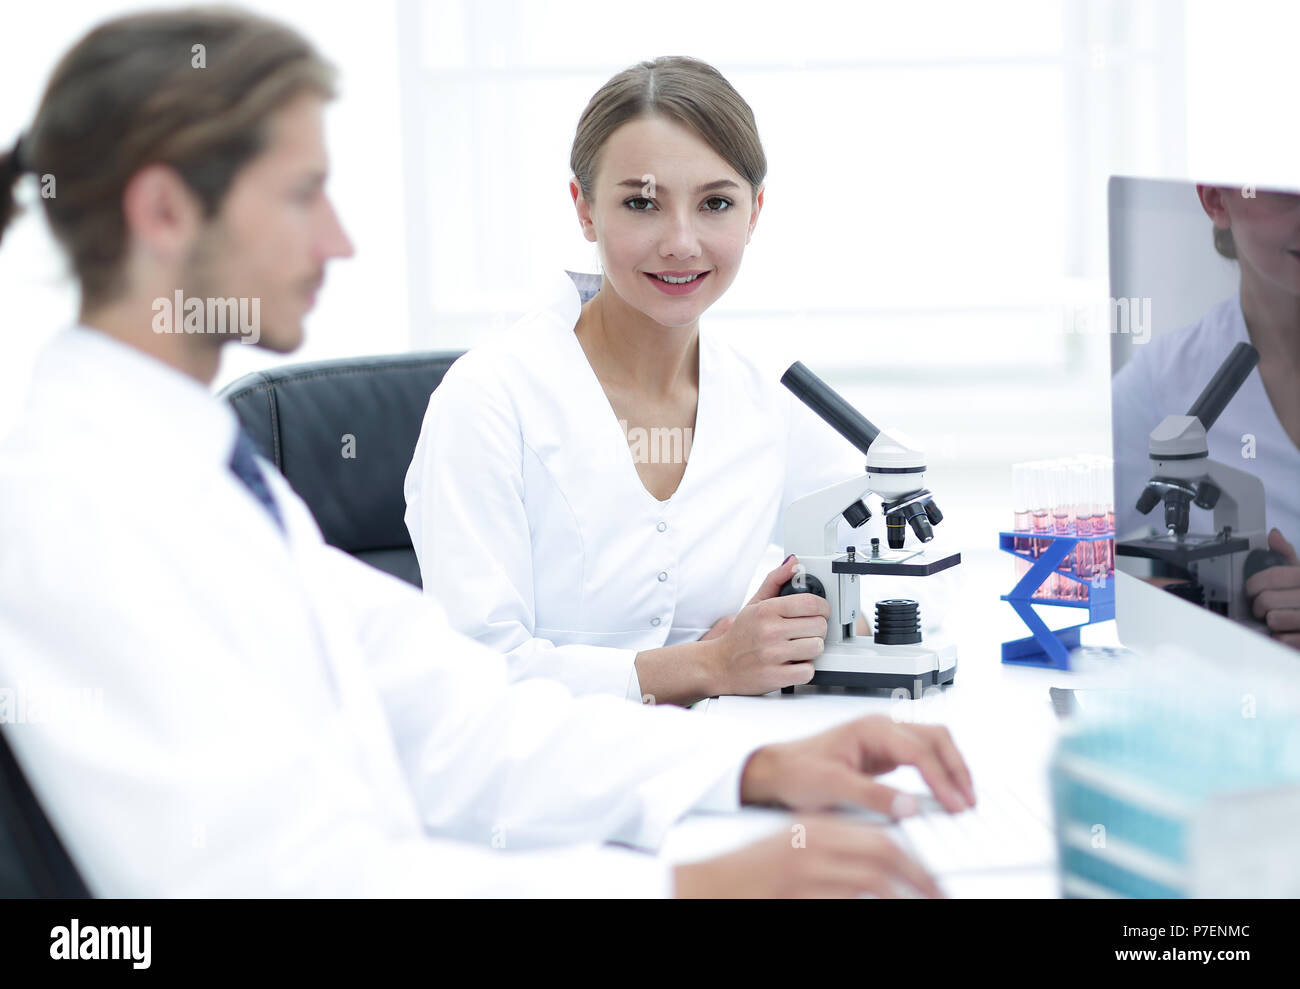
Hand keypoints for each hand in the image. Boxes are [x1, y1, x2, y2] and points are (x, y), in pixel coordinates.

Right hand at [673, 816, 941, 897]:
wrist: (711, 886)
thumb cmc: (753, 872)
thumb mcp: (795, 846)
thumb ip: (835, 847)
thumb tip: (881, 857)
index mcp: (815, 828)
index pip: (877, 835)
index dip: (911, 857)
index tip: (931, 875)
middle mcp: (812, 845)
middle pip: (881, 853)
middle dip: (918, 876)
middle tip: (939, 892)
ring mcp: (805, 873)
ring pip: (870, 881)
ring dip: (902, 894)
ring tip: (924, 901)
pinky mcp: (798, 895)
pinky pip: (847, 902)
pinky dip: (872, 906)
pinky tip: (887, 908)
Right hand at [704, 555, 829, 694]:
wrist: (718, 665)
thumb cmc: (740, 636)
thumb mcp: (754, 604)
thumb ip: (775, 581)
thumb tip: (794, 563)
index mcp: (766, 610)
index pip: (811, 603)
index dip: (823, 607)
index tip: (821, 612)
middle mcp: (769, 631)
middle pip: (819, 626)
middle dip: (816, 629)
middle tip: (804, 632)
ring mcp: (772, 655)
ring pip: (817, 648)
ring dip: (811, 649)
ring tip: (797, 648)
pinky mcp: (775, 677)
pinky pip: (808, 671)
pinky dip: (804, 669)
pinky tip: (792, 663)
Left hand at [739, 714, 975, 814]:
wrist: (777, 770)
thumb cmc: (796, 770)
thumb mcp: (832, 786)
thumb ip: (872, 795)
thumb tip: (909, 806)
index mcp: (871, 728)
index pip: (919, 751)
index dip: (941, 779)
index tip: (955, 804)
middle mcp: (882, 727)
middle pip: (936, 738)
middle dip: (957, 769)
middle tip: (968, 801)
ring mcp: (885, 738)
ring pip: (933, 743)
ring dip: (952, 767)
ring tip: (963, 797)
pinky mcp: (884, 753)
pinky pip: (922, 756)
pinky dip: (939, 772)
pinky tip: (944, 791)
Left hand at [1246, 528, 1299, 649]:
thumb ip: (1287, 555)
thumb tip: (1274, 535)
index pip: (1272, 576)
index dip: (1254, 584)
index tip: (1251, 589)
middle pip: (1266, 600)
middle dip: (1260, 606)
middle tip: (1264, 607)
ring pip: (1273, 619)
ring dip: (1271, 622)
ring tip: (1279, 619)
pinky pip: (1282, 639)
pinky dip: (1280, 638)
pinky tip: (1287, 633)